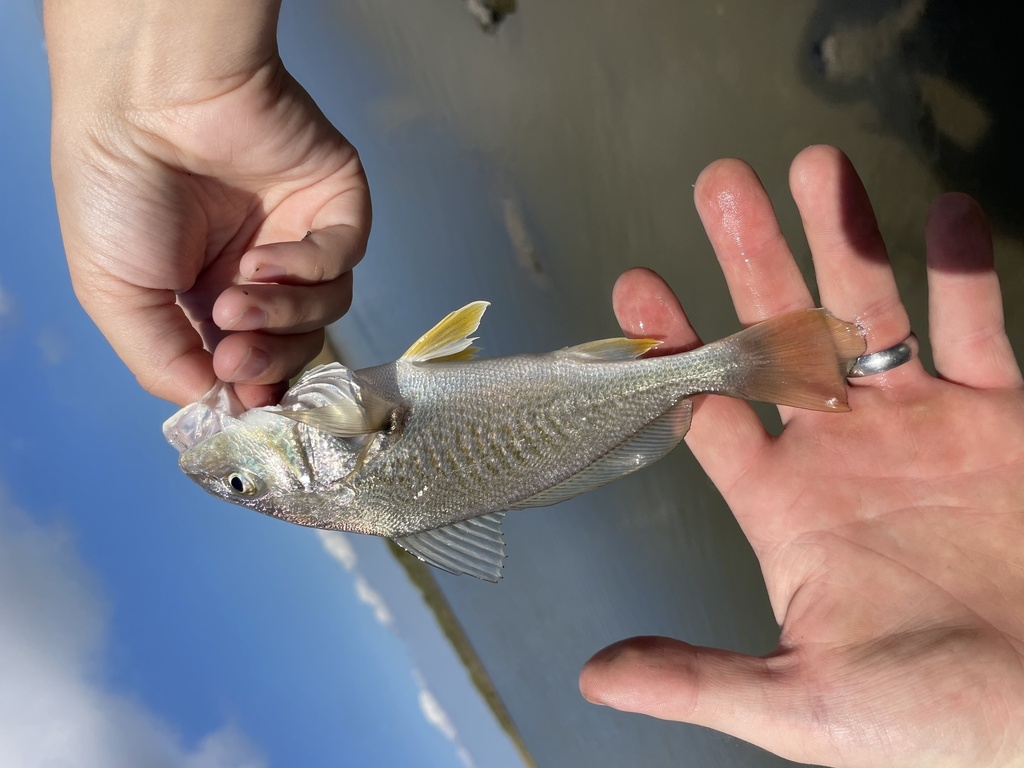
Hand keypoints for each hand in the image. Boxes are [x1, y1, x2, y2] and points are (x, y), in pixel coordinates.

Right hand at [46, 0, 369, 407]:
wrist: (146, 104)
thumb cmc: (119, 191)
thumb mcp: (117, 295)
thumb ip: (164, 361)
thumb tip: (216, 405)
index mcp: (206, 294)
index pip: (252, 362)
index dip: (252, 389)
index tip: (239, 404)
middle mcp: (259, 272)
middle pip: (295, 346)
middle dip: (268, 364)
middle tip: (235, 360)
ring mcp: (301, 237)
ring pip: (325, 310)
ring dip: (282, 318)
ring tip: (236, 300)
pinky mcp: (336, 205)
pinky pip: (343, 260)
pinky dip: (306, 270)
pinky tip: (262, 258)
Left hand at [580, 146, 1023, 766]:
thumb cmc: (932, 723)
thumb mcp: (806, 704)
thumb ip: (699, 678)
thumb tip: (595, 677)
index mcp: (786, 507)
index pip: (709, 409)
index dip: (672, 349)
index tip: (633, 286)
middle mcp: (843, 453)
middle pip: (784, 337)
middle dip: (752, 262)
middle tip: (718, 185)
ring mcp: (921, 429)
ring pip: (873, 315)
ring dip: (844, 241)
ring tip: (812, 163)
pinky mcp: (999, 421)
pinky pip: (979, 332)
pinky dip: (963, 275)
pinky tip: (941, 212)